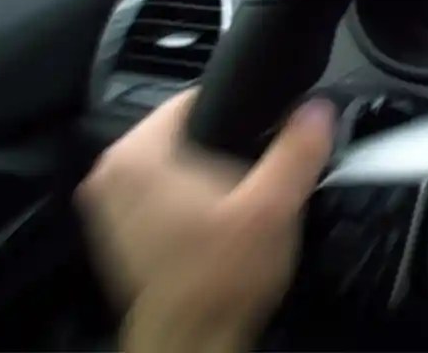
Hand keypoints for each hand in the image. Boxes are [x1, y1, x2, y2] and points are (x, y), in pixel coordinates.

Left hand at [76, 89, 335, 352]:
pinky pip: (162, 192)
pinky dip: (189, 200)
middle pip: (186, 131)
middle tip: (255, 180)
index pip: (194, 97)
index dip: (240, 112)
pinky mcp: (119, 230)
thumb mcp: (274, 206)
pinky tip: (217, 225)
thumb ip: (298, 150)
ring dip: (207, 173)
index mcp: (138, 154)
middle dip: (226, 147)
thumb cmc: (220, 282)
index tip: (264, 136)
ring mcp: (110, 205)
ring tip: (237, 205)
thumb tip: (317, 110)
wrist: (194, 340)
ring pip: (175, 162)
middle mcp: (112, 174)